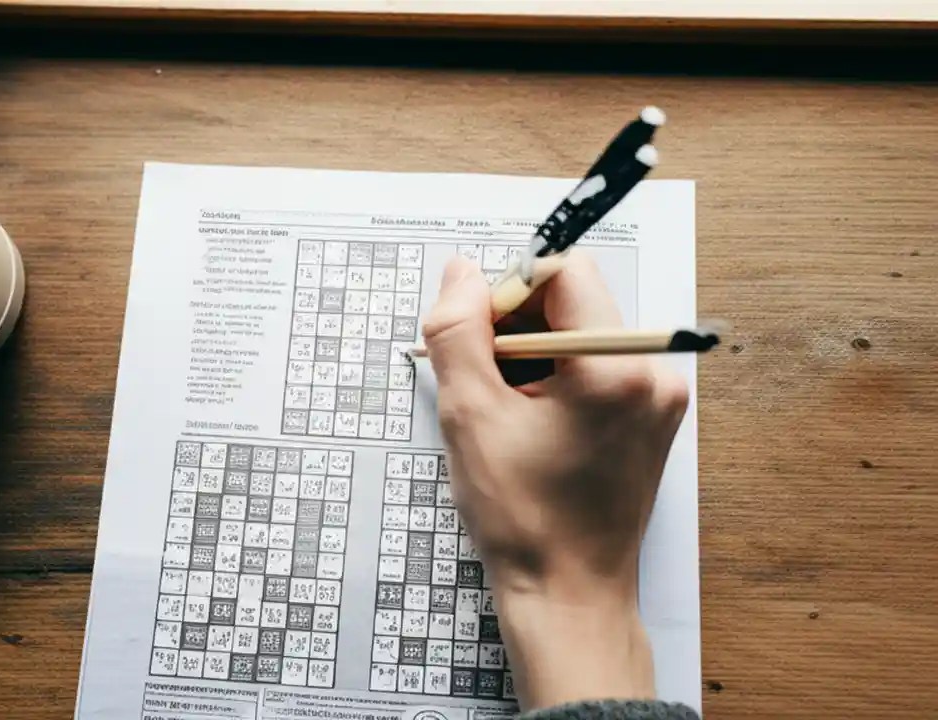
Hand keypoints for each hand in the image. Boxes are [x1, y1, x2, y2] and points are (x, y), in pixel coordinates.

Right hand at [422, 253, 688, 708]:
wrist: (569, 594)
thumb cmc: (524, 519)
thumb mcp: (469, 416)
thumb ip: (457, 331)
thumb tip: (461, 274)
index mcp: (615, 369)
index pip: (564, 272)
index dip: (508, 291)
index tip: (479, 338)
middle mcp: (652, 374)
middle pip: (575, 299)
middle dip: (519, 325)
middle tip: (485, 380)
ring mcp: (658, 398)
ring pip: (582, 332)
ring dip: (534, 354)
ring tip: (508, 410)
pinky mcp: (652, 417)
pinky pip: (598, 366)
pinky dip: (557, 378)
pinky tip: (531, 423)